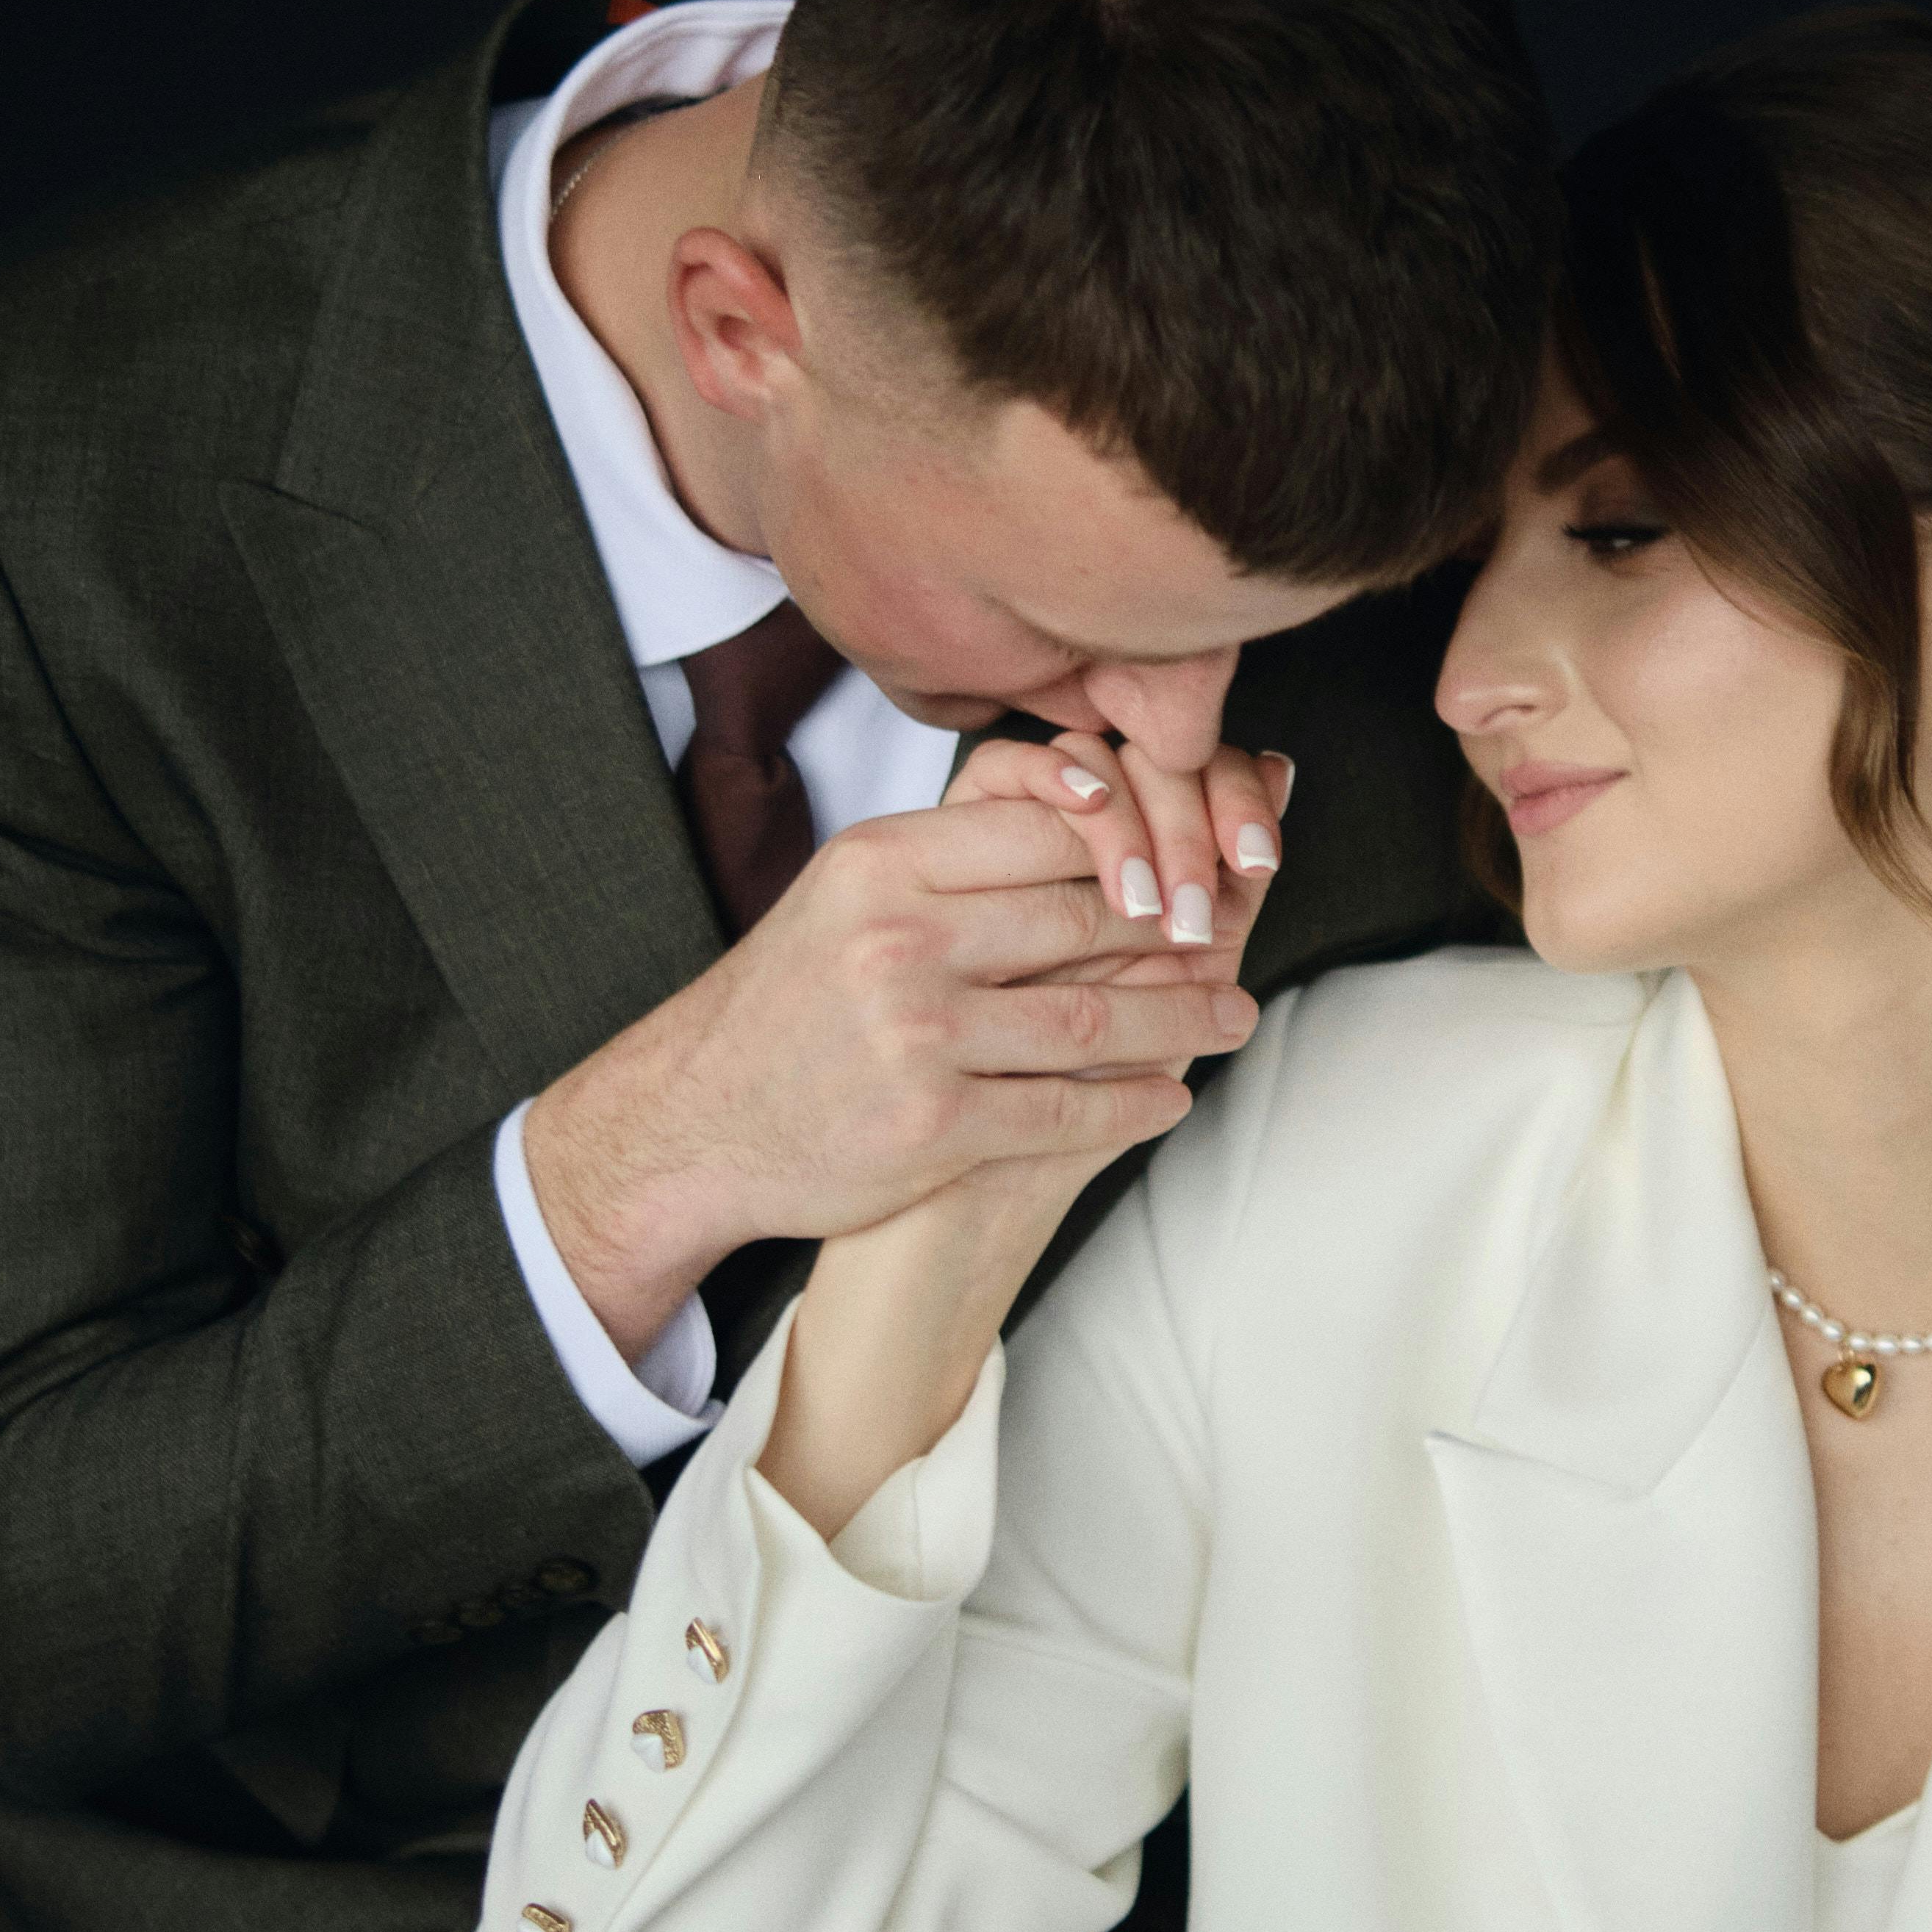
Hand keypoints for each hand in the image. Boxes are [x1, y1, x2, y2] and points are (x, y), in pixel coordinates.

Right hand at [523, 734, 1291, 1359]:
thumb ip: (955, 856)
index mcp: (884, 864)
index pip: (1049, 829)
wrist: (693, 1121)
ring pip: (1096, 1021)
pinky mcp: (932, 1126)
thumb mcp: (848, 895)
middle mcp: (901, 940)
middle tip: (1238, 934)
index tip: (1195, 853)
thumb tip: (1090, 806)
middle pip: (1086, 919)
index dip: (1141, 840)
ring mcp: (918, 1035)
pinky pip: (1067, 1112)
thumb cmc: (787, 1003)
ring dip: (1183, 1023)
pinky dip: (1133, 1108)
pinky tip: (1170, 1100)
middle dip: (1182, 931)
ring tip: (1232, 1016)